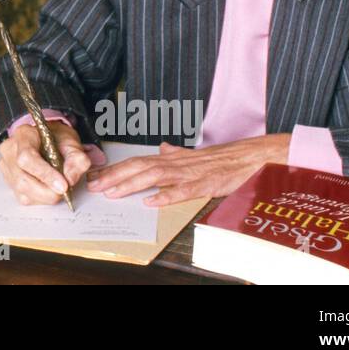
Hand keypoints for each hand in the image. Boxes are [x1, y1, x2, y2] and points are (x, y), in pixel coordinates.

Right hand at [0, 120, 106, 205]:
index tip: (63, 185)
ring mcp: (7, 167)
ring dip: (45, 196)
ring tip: (58, 187)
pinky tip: (48, 188)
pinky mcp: (9, 182)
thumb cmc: (55, 139)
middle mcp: (10, 151)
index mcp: (23, 135)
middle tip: (65, 190)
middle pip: (22, 180)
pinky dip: (40, 198)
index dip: (45, 174)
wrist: (47, 140)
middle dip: (48, 191)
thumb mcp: (71, 142)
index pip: (27, 157)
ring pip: (22, 192)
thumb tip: (70, 179)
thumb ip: (76, 158)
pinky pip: (24, 198)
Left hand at [85, 134, 290, 206]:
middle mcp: (178, 163)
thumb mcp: (196, 155)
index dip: (117, 169)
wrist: (253, 156)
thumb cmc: (225, 158)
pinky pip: (184, 190)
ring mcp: (191, 173)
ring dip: (132, 184)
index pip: (139, 162)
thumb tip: (162, 148)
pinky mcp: (206, 184)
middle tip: (95, 186)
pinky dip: (167, 195)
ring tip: (113, 192)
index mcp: (174, 159)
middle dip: (115, 177)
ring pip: (155, 176)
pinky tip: (152, 202)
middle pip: (140, 167)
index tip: (98, 177)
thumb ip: (177, 153)